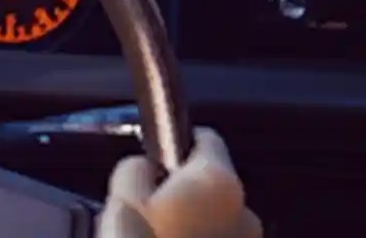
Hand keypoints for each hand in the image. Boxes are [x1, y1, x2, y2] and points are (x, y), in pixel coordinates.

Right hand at [100, 128, 261, 237]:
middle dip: (181, 192)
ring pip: (214, 220)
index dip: (176, 144)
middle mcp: (245, 212)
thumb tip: (143, 166)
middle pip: (210, 183)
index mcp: (217, 183)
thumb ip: (135, 169)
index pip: (205, 138)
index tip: (157, 158)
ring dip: (190, 226)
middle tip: (146, 213)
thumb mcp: (120, 198)